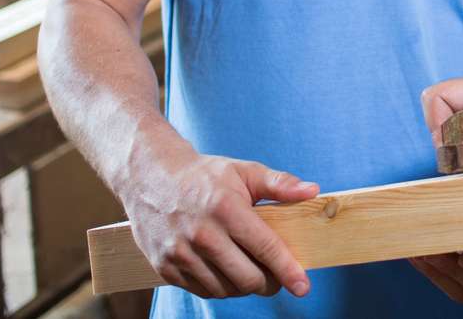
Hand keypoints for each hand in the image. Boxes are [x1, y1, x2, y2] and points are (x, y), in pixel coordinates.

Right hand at [122, 150, 319, 297]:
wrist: (150, 176)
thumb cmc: (204, 175)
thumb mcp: (244, 171)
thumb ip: (280, 183)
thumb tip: (313, 191)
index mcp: (226, 209)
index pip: (265, 248)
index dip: (288, 270)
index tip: (303, 286)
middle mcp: (202, 234)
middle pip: (247, 278)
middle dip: (269, 283)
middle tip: (278, 278)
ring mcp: (180, 254)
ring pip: (225, 290)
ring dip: (244, 287)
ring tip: (252, 273)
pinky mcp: (165, 267)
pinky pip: (202, 291)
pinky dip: (220, 288)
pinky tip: (227, 273)